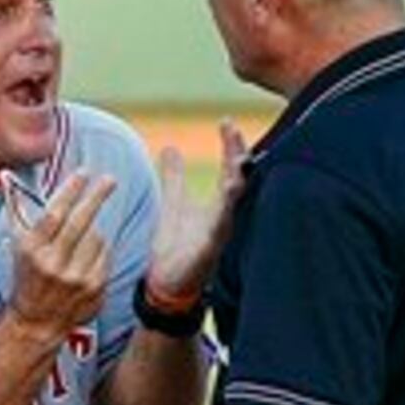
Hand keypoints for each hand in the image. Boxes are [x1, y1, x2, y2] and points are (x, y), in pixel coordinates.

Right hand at [5, 171, 116, 338]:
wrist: (37, 321)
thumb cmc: (28, 274)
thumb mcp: (18, 244)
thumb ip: (17, 210)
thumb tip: (5, 175)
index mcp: (32, 250)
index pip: (54, 213)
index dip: (71, 190)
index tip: (83, 172)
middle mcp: (53, 264)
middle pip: (80, 221)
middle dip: (96, 196)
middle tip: (109, 179)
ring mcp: (76, 277)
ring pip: (97, 236)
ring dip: (93, 230)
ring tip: (81, 240)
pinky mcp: (94, 288)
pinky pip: (106, 253)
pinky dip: (100, 249)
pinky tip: (87, 257)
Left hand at [148, 119, 247, 302]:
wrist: (166, 282)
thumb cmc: (176, 245)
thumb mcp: (173, 202)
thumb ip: (174, 177)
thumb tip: (170, 148)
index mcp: (217, 205)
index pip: (231, 169)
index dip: (231, 146)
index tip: (227, 122)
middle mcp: (224, 217)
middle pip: (238, 181)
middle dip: (237, 156)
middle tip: (233, 131)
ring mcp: (219, 235)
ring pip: (233, 205)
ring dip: (235, 182)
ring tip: (237, 159)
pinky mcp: (208, 252)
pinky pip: (218, 232)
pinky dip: (222, 216)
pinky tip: (224, 199)